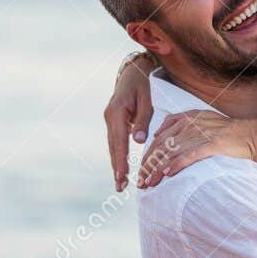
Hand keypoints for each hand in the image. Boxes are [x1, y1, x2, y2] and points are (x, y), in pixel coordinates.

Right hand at [104, 53, 154, 190]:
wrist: (133, 71)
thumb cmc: (142, 84)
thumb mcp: (146, 99)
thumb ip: (143, 120)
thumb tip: (138, 141)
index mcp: (117, 112)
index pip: (119, 141)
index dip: (120, 160)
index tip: (122, 176)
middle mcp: (110, 117)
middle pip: (113, 147)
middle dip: (116, 168)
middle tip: (119, 187)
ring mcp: (110, 120)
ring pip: (113, 146)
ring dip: (116, 164)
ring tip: (120, 183)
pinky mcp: (113, 122)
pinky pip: (115, 141)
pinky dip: (118, 155)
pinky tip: (120, 168)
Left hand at [137, 110, 254, 187]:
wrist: (252, 135)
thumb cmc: (228, 133)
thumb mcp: (202, 121)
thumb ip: (180, 124)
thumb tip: (158, 133)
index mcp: (186, 119)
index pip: (160, 138)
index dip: (148, 155)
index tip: (142, 170)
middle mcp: (191, 124)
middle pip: (162, 146)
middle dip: (149, 165)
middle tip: (141, 182)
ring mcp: (201, 133)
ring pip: (173, 152)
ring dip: (159, 169)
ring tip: (150, 183)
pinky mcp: (212, 144)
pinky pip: (190, 154)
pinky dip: (177, 164)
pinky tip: (168, 174)